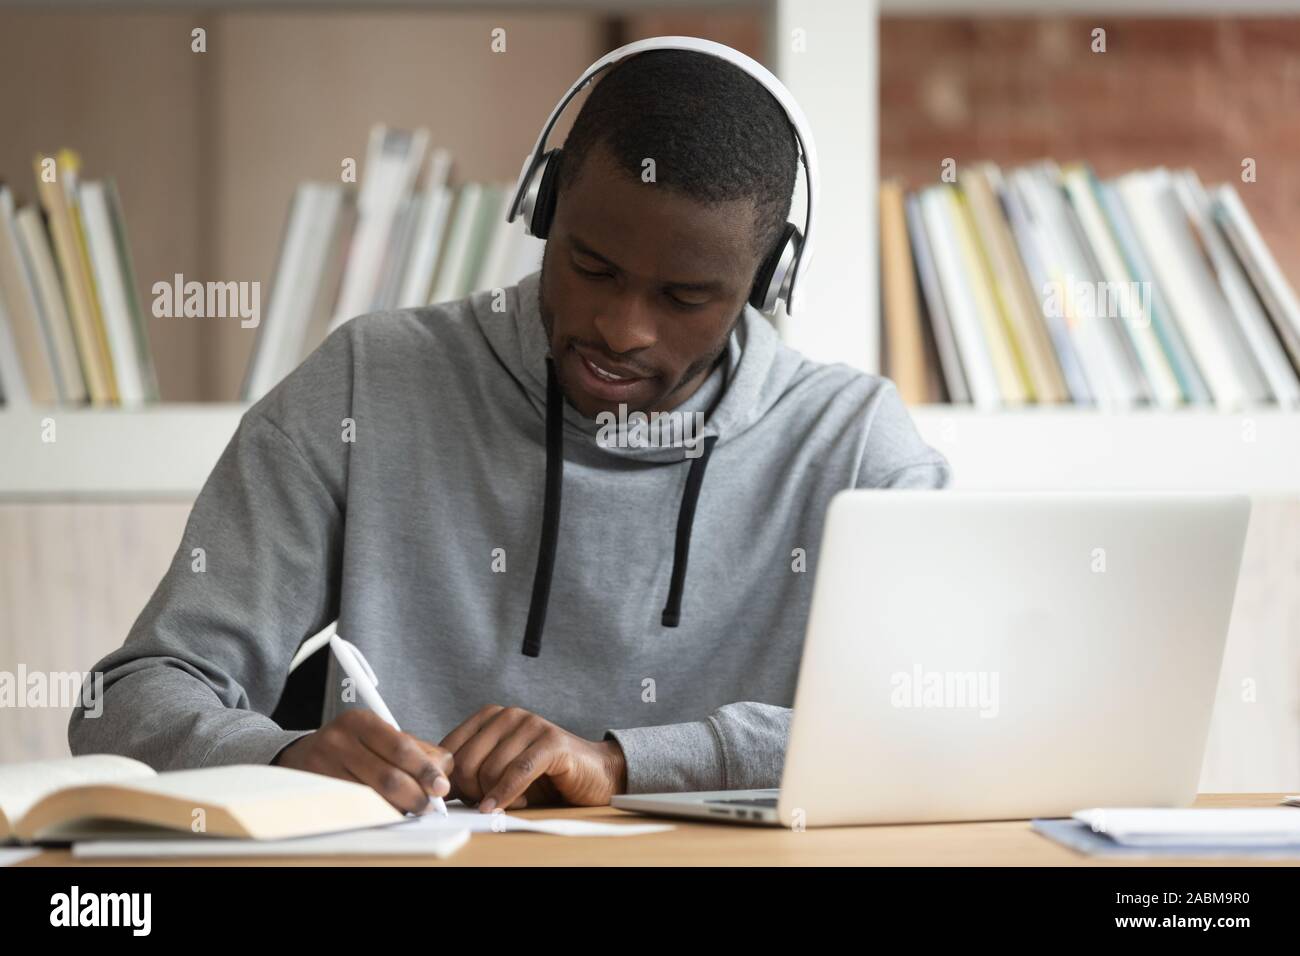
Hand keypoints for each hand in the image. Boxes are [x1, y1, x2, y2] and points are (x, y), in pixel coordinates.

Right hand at [273, 709, 453, 814]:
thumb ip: (415, 748)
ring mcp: (324, 768)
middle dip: (417, 795)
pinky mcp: (318, 792)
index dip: (425, 769)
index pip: (400, 747)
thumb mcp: (380, 734)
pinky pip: (358, 810)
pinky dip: (380, 813)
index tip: (441, 785)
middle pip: (388, 777)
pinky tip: (390, 810)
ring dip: (400, 807)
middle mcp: (339, 741)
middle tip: (431, 805)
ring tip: (412, 807)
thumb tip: (443, 769)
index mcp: (360, 720)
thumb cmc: (352, 744)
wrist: (301, 754)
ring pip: (374, 798)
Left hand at [439, 705, 627, 811]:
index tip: (459, 799)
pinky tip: (504, 807)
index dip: (451, 781)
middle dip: (471, 791)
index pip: (450, 750)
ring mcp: (531, 724)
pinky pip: (518, 772)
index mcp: (491, 717)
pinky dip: (507, 794)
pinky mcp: (551, 741)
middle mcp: (509, 715)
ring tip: (512, 801)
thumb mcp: (499, 772)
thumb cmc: (544, 776)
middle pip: (467, 761)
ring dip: (496, 796)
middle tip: (487, 804)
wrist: (594, 774)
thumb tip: (438, 789)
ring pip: (490, 769)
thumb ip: (472, 773)